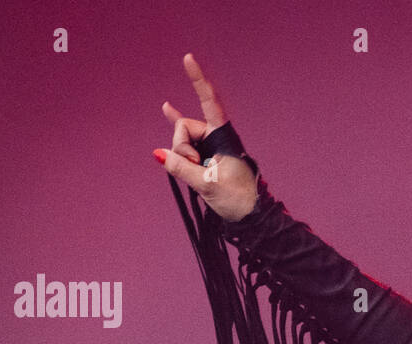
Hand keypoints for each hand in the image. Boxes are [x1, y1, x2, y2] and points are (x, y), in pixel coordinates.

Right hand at [154, 53, 258, 221]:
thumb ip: (182, 168)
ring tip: (196, 173)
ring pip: (183, 141)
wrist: (251, 216)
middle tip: (195, 167)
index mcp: (224, 137)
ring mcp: (210, 145)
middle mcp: (217, 136)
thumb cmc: (237, 200)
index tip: (188, 58)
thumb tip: (159, 154)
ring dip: (181, 155)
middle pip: (185, 128)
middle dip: (181, 147)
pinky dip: (177, 130)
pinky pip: (186, 140)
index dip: (198, 80)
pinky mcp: (205, 156)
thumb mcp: (207, 185)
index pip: (208, 102)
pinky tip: (166, 107)